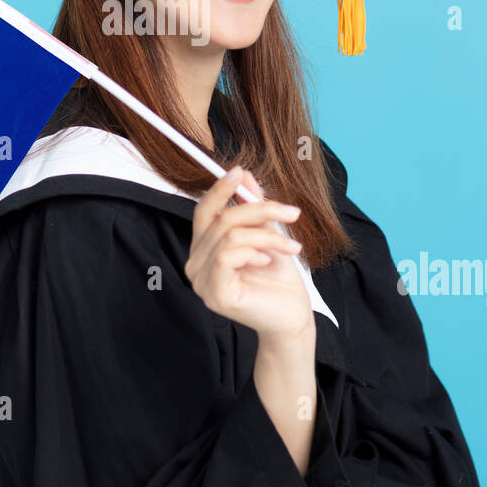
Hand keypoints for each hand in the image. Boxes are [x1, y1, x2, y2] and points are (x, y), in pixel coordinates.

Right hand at [184, 166, 313, 343]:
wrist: (292, 316)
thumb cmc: (278, 280)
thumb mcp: (267, 234)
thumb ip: (252, 207)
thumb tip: (244, 176)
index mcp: (204, 249)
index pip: (203, 211)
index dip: (220, 189)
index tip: (240, 170)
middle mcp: (195, 264)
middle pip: (220, 219)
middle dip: (258, 209)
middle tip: (291, 212)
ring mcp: (201, 281)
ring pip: (229, 236)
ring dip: (266, 235)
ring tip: (290, 245)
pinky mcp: (214, 294)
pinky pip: (228, 256)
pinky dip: (254, 251)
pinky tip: (269, 261)